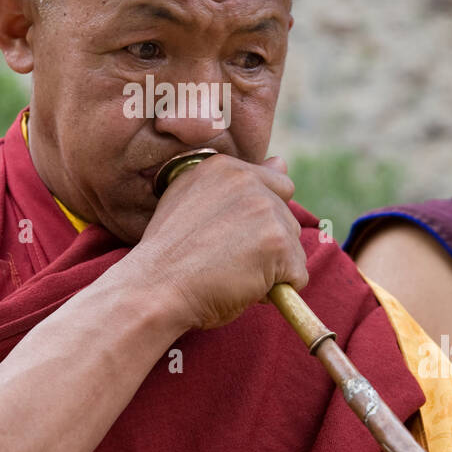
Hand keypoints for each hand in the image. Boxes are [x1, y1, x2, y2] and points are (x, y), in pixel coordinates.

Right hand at [130, 153, 308, 330]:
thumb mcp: (193, 204)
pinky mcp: (278, 243)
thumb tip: (282, 161)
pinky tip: (245, 288)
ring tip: (231, 274)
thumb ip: (236, 186)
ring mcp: (265, 209)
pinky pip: (298, 274)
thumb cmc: (168, 256)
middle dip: (267, 243)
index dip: (258, 218)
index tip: (231, 236)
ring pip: (294, 246)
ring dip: (272, 267)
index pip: (272, 185)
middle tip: (225, 260)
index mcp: (223, 167)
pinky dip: (279, 290)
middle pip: (286, 216)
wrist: (154, 289)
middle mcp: (246, 180)